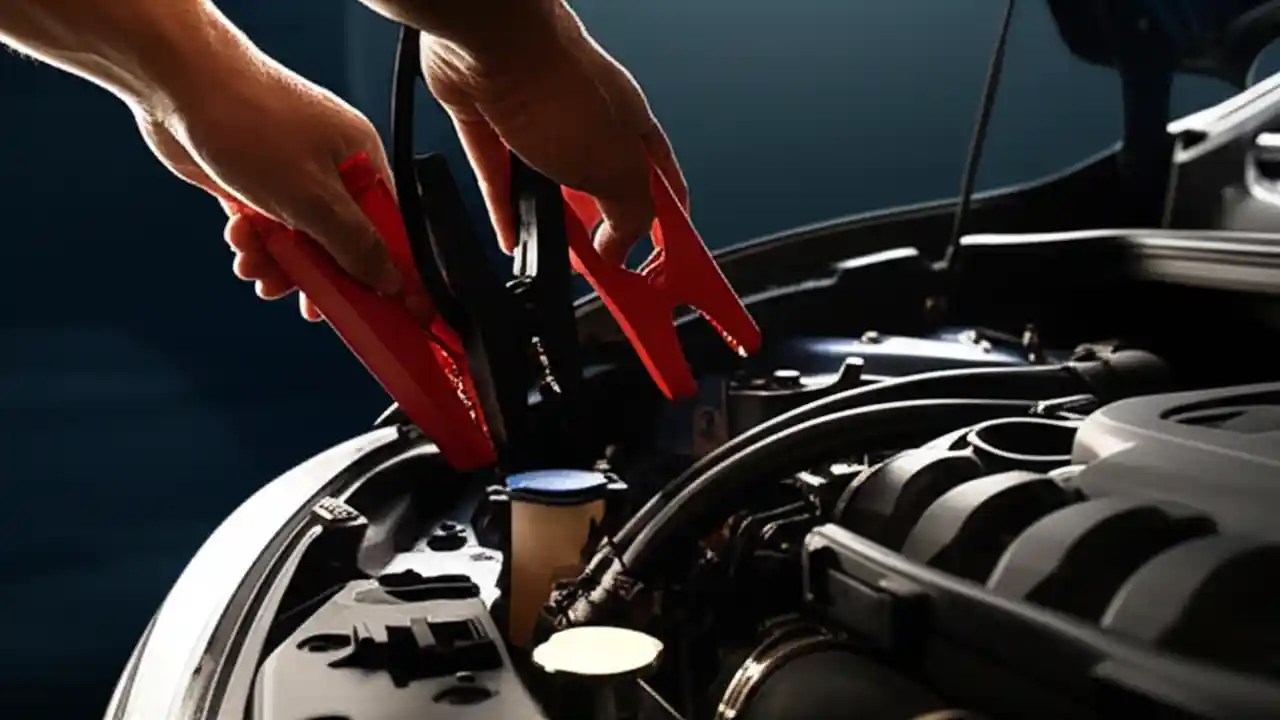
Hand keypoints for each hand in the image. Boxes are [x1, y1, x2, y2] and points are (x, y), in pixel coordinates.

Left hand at [135, 48, 399, 320]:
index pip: (388, 228)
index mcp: (361, 161)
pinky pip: (266, 225)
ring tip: (255, 268)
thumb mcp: (312, 197)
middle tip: (309, 304)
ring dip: (278, 261)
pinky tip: (239, 243)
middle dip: (320, 273)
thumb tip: (390, 280)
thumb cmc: (250, 121)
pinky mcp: (254, 178)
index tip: (383, 308)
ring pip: (299, 237)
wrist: (178, 82)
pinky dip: (254, 241)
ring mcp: (291, 171)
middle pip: (342, 240)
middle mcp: (331, 166)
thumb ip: (353, 243)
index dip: (387, 271)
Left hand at [421, 1, 687, 264]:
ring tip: (552, 253)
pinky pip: (498, 174)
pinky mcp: (489, 117)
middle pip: (599, 182)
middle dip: (601, 225)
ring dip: (549, 218)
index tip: (661, 256)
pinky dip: (505, 208)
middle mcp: (586, 118)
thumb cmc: (558, 82)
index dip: (663, 219)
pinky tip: (509, 234)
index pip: (658, 179)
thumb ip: (630, 213)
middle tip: (600, 262)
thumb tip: (622, 249)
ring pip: (546, 180)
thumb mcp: (617, 169)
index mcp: (629, 124)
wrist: (490, 40)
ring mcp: (535, 117)